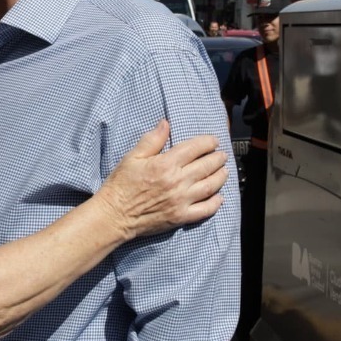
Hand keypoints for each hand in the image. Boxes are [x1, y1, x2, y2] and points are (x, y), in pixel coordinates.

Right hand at [95, 120, 227, 242]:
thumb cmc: (121, 185)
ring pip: (210, 186)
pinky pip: (205, 210)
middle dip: (218, 158)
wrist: (114, 215)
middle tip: (222, 155)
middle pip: (206, 166)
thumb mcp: (133, 157)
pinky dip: (215, 203)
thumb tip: (166, 123)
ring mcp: (181, 201)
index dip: (207, 142)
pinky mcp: (180, 217)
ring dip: (221, 177)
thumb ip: (152, 139)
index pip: (195, 148)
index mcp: (165, 164)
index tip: (213, 141)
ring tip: (225, 171)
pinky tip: (220, 197)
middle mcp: (177, 182)